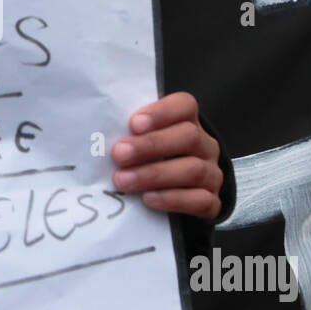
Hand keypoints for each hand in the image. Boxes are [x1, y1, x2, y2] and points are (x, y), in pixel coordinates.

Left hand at [110, 91, 223, 219]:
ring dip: (154, 175)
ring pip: (193, 170)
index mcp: (188, 123)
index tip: (133, 123)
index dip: (161, 112)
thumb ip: (131, 134)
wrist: (184, 197)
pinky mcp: (212, 202)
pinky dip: (172, 199)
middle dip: (150, 145)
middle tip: (119, 154)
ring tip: (123, 181)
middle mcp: (204, 146)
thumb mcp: (144, 141)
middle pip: (188, 137)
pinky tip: (148, 199)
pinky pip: (200, 200)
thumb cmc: (154, 161)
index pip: (184, 106)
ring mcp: (212, 174)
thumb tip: (98, 135)